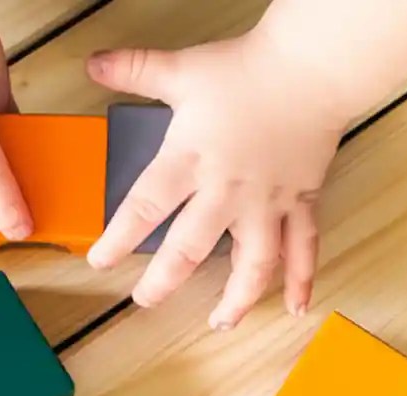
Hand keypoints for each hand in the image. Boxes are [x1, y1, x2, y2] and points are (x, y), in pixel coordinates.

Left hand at [86, 30, 352, 328]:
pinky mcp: (301, 202)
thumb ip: (135, 70)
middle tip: (144, 301)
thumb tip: (93, 62)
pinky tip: (297, 307)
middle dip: (164, 282)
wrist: (313, 67)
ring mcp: (267, 203)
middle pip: (190, 249)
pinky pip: (303, 248)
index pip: (145, 207)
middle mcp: (227, 191)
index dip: (119, 239)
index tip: (100, 263)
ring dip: (237, 299)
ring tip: (221, 323)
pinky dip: (302, 279)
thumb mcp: (182, 69)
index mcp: (191, 160)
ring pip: (253, 263)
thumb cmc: (246, 69)